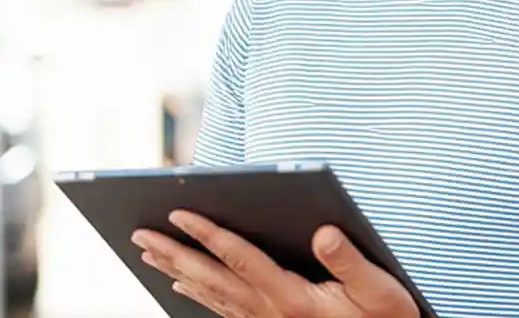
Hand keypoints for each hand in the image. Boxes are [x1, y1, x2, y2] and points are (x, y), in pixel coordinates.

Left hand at [131, 210, 419, 317]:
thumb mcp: (381, 291)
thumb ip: (349, 262)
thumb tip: (323, 231)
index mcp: (293, 299)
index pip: (241, 259)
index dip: (209, 234)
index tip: (179, 211)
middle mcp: (271, 313)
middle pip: (212, 278)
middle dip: (174, 253)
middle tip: (138, 233)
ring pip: (210, 294)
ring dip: (176, 271)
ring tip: (147, 252)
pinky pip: (222, 309)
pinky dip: (198, 293)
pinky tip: (182, 283)